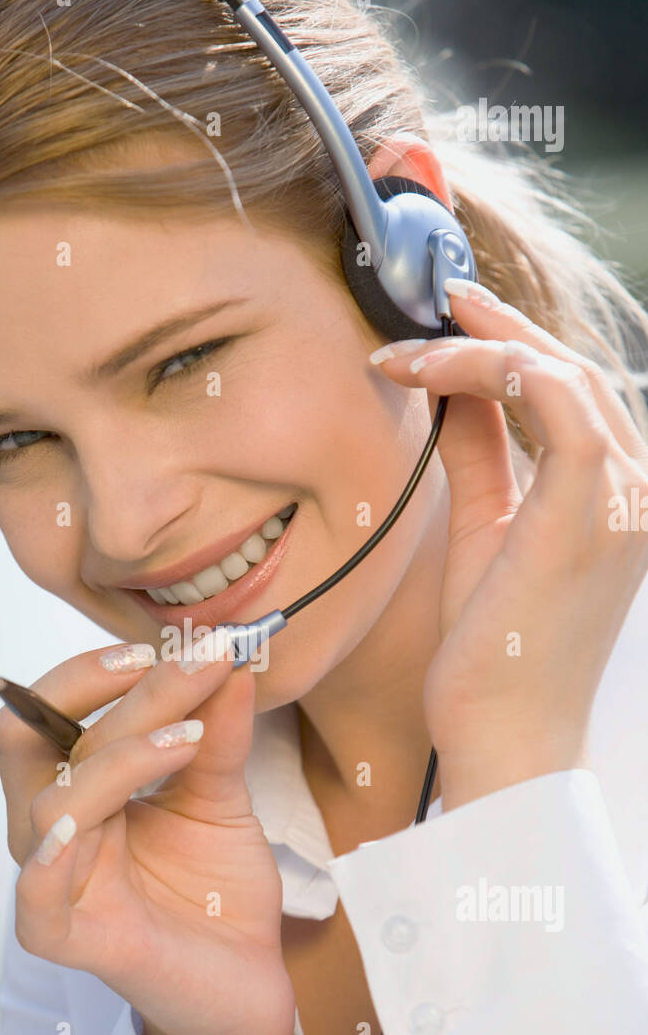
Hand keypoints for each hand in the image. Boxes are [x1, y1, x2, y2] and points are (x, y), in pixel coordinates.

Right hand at [0, 633, 295, 1034]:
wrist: (246, 986)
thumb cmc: (217, 894)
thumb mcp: (220, 798)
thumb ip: (217, 733)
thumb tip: (229, 656)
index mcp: (80, 788)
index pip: (55, 708)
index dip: (103, 668)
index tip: (185, 640)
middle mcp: (55, 828)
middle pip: (36, 736)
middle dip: (103, 688)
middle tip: (182, 662)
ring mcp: (57, 883)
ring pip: (51, 802)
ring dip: (118, 757)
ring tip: (190, 736)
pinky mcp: (72, 939)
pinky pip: (34, 896)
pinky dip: (51, 856)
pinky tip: (85, 827)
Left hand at [371, 279, 647, 807]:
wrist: (500, 736)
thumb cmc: (490, 651)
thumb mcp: (484, 531)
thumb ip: (480, 457)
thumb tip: (451, 391)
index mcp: (618, 500)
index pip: (575, 398)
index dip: (515, 346)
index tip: (453, 321)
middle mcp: (638, 493)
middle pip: (577, 373)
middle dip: (499, 328)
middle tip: (434, 299)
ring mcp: (625, 501)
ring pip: (564, 376)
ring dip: (480, 346)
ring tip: (410, 340)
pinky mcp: (590, 510)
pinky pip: (551, 401)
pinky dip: (491, 370)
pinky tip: (432, 369)